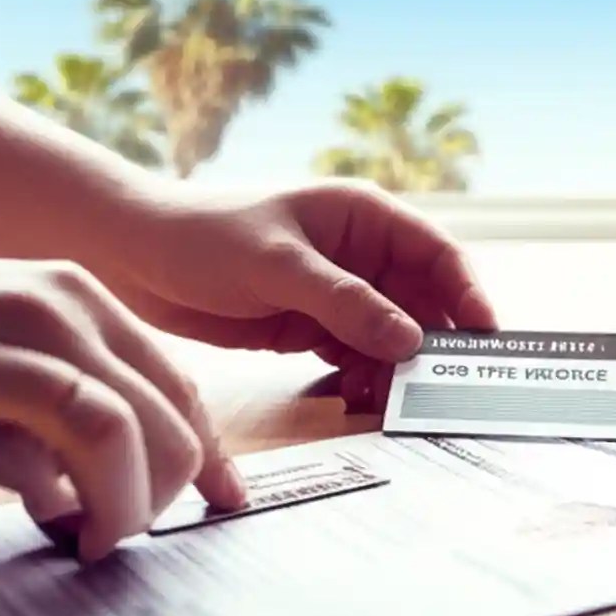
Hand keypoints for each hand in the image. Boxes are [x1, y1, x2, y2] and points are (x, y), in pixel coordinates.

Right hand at [0, 258, 246, 561]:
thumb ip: (54, 428)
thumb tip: (83, 500)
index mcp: (78, 300)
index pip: (178, 383)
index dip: (210, 450)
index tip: (227, 499)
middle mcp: (64, 301)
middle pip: (173, 409)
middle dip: (166, 486)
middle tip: (118, 532)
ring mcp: (21, 324)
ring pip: (135, 426)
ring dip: (128, 499)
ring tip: (95, 536)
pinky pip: (83, 427)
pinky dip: (93, 488)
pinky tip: (61, 520)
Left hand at [93, 178, 497, 411]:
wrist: (132, 258)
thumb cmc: (203, 237)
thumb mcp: (280, 266)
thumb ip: (347, 304)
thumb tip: (411, 342)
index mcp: (363, 216)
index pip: (437, 253)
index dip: (467, 292)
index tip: (484, 335)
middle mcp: (361, 254)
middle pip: (422, 301)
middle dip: (433, 341)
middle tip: (443, 383)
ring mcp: (340, 292)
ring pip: (394, 335)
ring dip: (398, 367)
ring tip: (391, 398)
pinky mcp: (315, 326)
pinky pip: (360, 356)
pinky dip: (367, 378)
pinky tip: (362, 398)